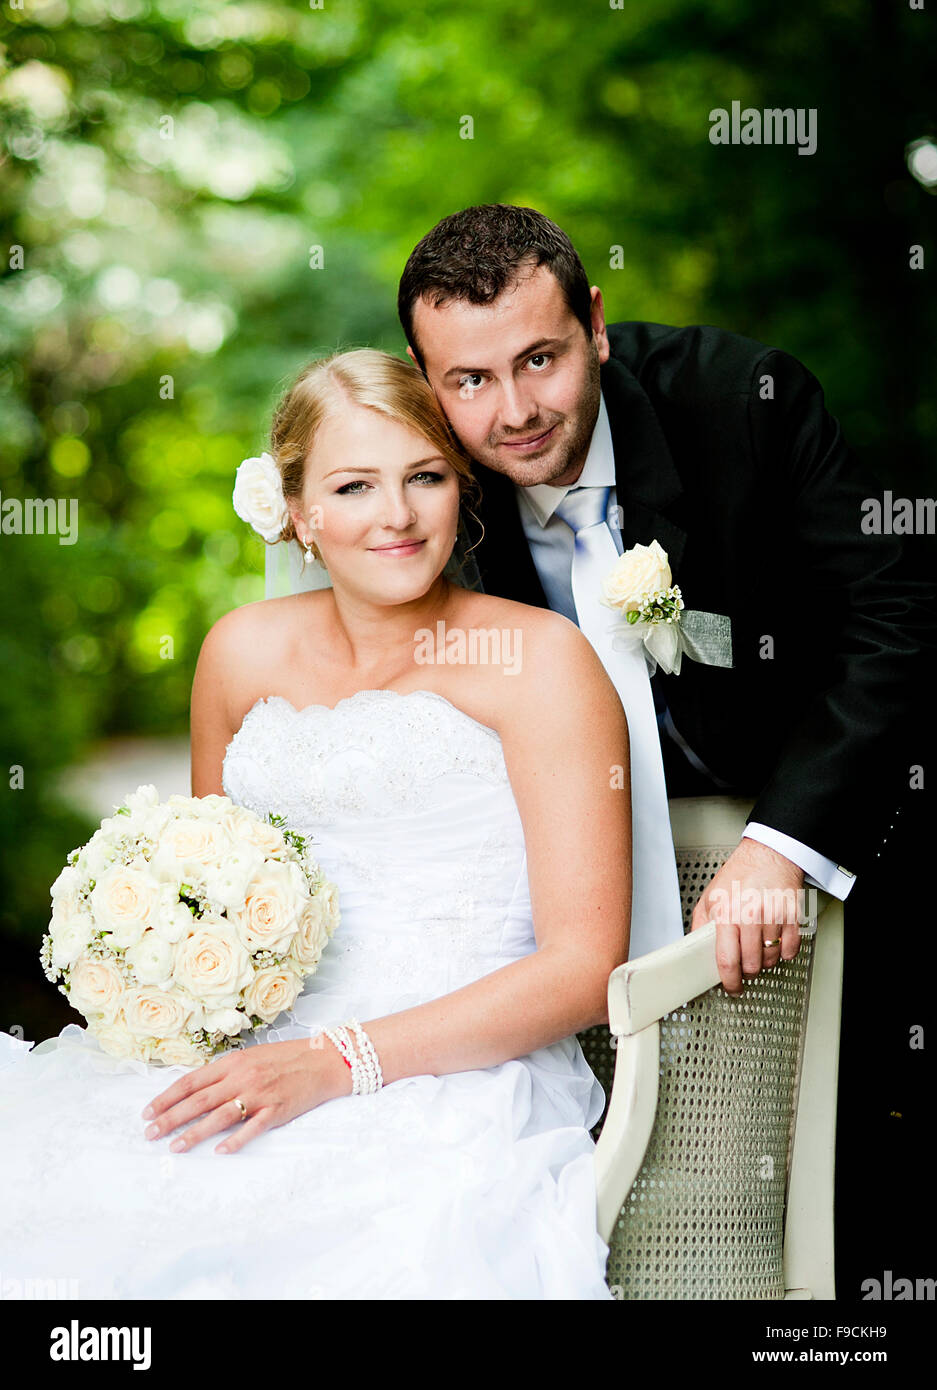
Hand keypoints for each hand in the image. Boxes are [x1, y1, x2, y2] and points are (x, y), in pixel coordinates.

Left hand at [140, 1035, 349, 1154]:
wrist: (323, 1060)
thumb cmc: (285, 1058)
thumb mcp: (250, 1057)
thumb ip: (225, 1073)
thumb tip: (195, 1090)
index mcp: (232, 1063)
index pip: (191, 1082)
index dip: (167, 1098)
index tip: (148, 1113)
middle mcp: (242, 1077)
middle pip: (199, 1101)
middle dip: (170, 1119)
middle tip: (150, 1134)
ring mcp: (259, 1095)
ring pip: (220, 1116)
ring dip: (194, 1133)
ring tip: (174, 1147)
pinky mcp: (277, 1111)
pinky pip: (252, 1128)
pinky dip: (236, 1140)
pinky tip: (220, 1152)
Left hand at [689, 838, 804, 995]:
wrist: (768, 855)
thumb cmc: (739, 875)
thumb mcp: (710, 898)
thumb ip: (701, 925)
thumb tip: (695, 950)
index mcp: (726, 912)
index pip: (727, 959)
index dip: (728, 981)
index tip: (730, 988)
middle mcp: (750, 914)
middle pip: (751, 964)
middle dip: (746, 971)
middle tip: (743, 964)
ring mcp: (773, 916)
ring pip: (771, 959)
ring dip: (764, 961)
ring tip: (757, 947)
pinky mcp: (792, 916)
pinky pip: (790, 950)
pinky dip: (783, 952)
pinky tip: (774, 942)